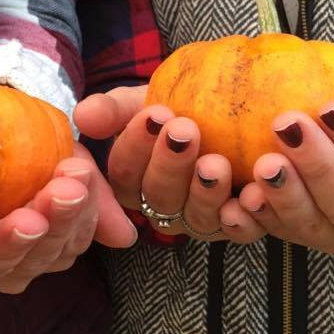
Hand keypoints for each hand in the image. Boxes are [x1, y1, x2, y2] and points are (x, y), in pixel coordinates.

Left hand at [0, 144, 137, 293]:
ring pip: (8, 263)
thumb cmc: (35, 151)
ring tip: (26, 215)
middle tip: (63, 190)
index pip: (74, 239)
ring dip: (17, 239)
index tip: (80, 176)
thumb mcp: (69, 167)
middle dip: (55, 221)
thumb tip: (125, 238)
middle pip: (44, 253)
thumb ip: (97, 201)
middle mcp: (23, 264)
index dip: (81, 212)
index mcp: (55, 247)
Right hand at [75, 86, 264, 242]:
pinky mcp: (236, 226)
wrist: (230, 109)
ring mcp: (198, 219)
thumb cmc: (178, 105)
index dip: (135, 149)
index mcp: (133, 182)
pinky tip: (251, 195)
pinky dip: (243, 218)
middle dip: (170, 165)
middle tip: (185, 130)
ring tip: (216, 162)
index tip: (153, 115)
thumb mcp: (143, 101)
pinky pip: (239, 232)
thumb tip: (82, 115)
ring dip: (205, 193)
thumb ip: (113, 109)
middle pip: (158, 197)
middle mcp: (162, 207)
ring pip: (196, 218)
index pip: (124, 174)